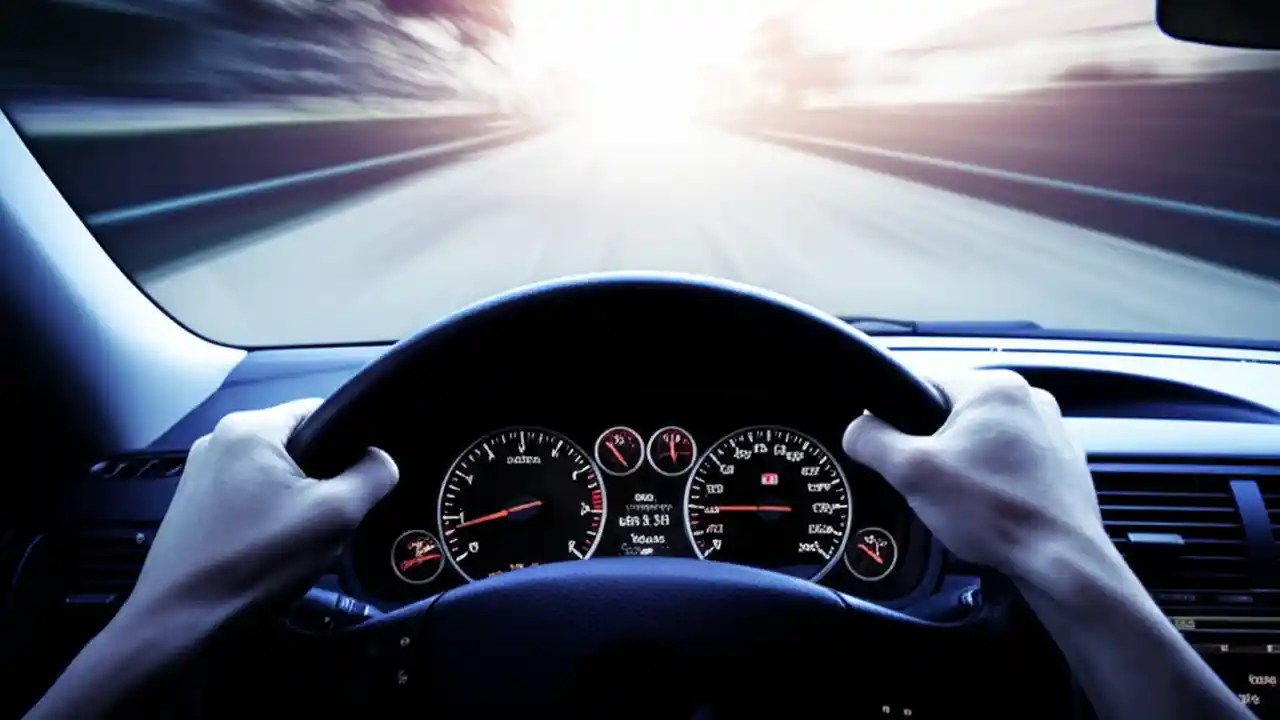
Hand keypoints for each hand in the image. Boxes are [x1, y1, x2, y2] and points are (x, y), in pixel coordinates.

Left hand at [124, 399, 397, 623]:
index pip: (321, 412)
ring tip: (300, 538)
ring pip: (273, 473)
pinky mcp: (192, 504)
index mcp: (249, 427)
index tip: (356, 484)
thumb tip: (379, 460)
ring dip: (295, 500)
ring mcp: (200, 472)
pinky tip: (271, 547)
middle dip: (321, 478)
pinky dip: (268, 515)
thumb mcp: (336, 516)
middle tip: (330, 518)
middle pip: (296, 444)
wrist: (182, 621)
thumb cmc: (257, 561)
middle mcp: (218, 439)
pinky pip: (248, 495)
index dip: (350, 445)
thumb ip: (373, 476)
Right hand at [842, 370, 1106, 586]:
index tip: (892, 448)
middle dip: (934, 444)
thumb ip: (872, 441)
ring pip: (986, 438)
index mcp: (993, 386)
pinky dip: (996, 479)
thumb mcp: (912, 472)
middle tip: (925, 481)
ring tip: (960, 500)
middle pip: (955, 411)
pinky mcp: (1065, 463)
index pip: (923, 379)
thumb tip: (857, 429)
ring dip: (966, 462)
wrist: (1063, 562)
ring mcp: (1054, 430)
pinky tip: (990, 508)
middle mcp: (1030, 397)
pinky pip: (1014, 461)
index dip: (897, 414)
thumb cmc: (993, 511)